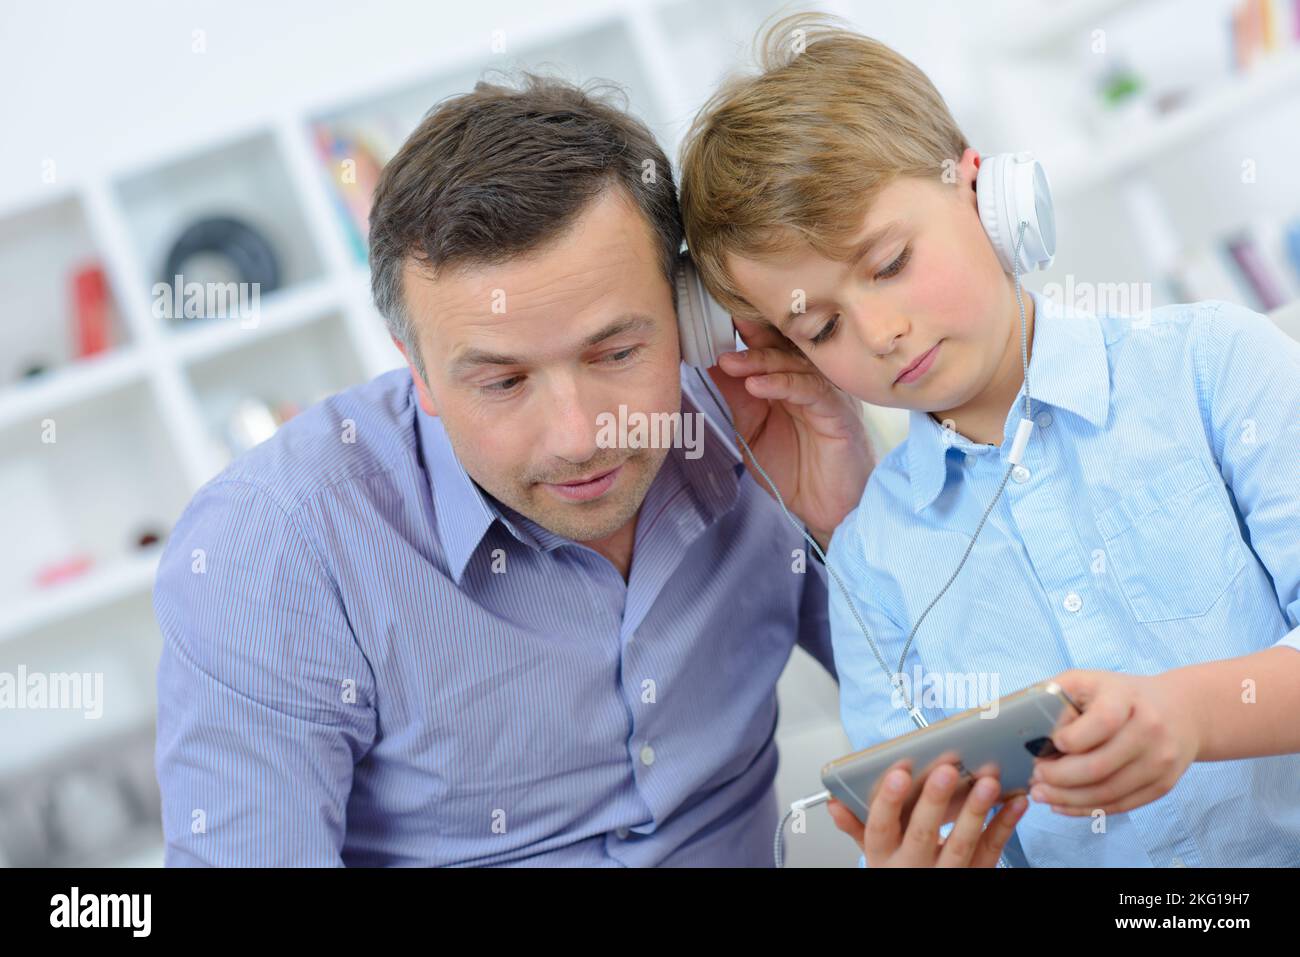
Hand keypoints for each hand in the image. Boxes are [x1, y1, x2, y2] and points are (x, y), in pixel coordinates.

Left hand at [708, 317, 873, 545]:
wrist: (826, 510)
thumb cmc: (795, 470)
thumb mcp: (752, 430)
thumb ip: (738, 397)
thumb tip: (713, 363)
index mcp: (791, 380)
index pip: (770, 345)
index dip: (746, 330)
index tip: (715, 319)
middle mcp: (811, 381)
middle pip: (783, 347)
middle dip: (749, 340)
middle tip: (718, 339)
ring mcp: (827, 394)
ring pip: (795, 364)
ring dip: (759, 361)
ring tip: (729, 363)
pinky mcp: (838, 412)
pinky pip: (810, 390)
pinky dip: (782, 384)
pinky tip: (756, 385)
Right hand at [827, 761, 1027, 866]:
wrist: (921, 898)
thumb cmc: (900, 869)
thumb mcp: (874, 852)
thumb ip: (857, 826)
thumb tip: (834, 803)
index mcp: (884, 855)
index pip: (880, 828)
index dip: (889, 800)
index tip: (899, 772)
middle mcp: (913, 867)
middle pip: (923, 834)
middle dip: (935, 801)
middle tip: (948, 770)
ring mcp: (946, 875)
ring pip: (961, 846)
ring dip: (976, 812)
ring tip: (988, 783)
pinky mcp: (974, 877)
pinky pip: (992, 853)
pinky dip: (1005, 826)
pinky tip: (1014, 803)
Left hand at [1028, 669, 1200, 816]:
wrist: (1180, 711)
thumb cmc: (1120, 695)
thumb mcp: (1088, 681)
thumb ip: (1055, 697)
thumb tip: (1023, 728)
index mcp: (1126, 698)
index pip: (1101, 722)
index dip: (1071, 738)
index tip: (1051, 742)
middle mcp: (1149, 730)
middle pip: (1099, 765)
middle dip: (1058, 777)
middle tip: (1035, 777)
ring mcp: (1159, 761)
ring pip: (1107, 792)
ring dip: (1067, 798)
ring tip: (1041, 794)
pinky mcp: (1163, 785)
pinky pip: (1120, 805)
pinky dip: (1086, 809)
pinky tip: (1063, 804)